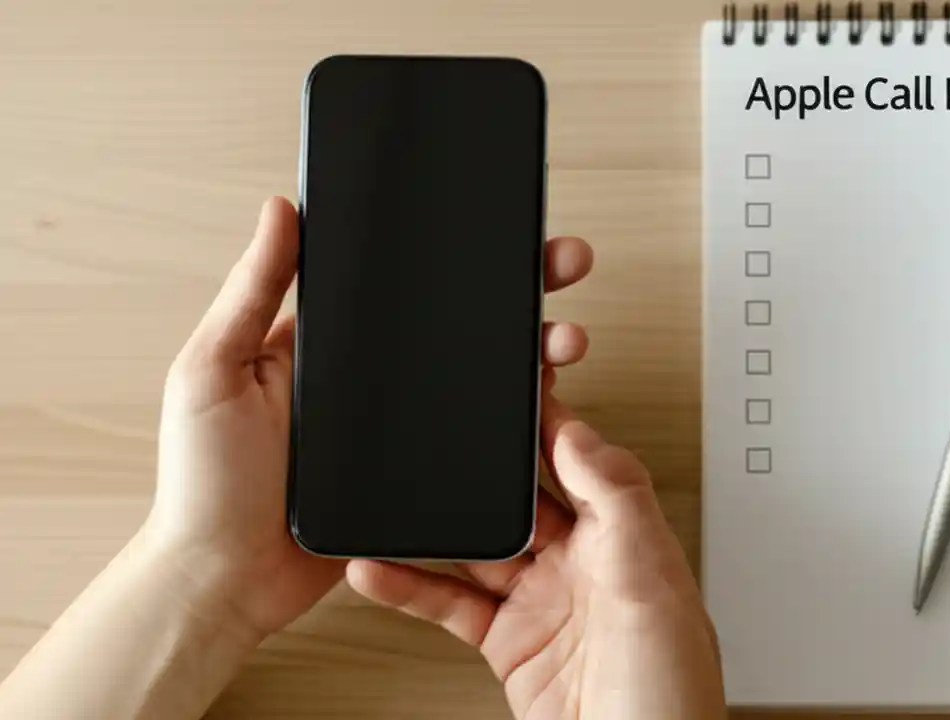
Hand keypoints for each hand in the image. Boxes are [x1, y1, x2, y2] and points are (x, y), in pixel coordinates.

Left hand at [139, 196, 593, 639]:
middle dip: (517, 289)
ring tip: (566, 339)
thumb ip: (251, 292)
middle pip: (457, 320)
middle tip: (562, 264)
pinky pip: (478, 439)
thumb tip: (281, 208)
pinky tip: (546, 401)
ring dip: (531, 351)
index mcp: (327, 341)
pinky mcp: (419, 472)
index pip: (400, 280)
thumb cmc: (204, 480)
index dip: (450, 248)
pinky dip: (517, 419)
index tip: (496, 220)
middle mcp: (372, 377)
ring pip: (481, 377)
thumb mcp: (214, 370)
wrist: (228, 580)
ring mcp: (401, 426)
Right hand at [348, 394, 726, 718]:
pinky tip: (379, 570)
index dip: (547, 421)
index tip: (508, 385)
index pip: (581, 461)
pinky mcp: (510, 644)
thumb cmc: (671, 696)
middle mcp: (583, 565)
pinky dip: (411, 587)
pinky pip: (452, 604)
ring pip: (476, 548)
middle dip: (481, 467)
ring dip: (433, 526)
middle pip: (521, 496)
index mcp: (626, 538)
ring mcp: (543, 603)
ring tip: (388, 498)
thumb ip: (618, 501)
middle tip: (436, 432)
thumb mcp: (654, 583)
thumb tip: (580, 432)